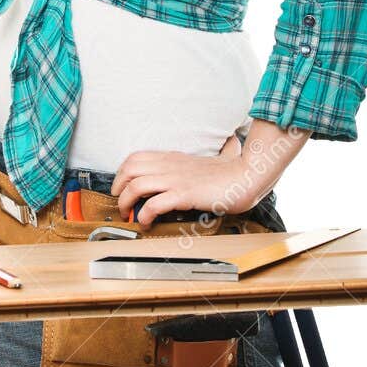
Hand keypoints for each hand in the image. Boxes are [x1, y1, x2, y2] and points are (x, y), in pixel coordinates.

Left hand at [112, 133, 264, 227]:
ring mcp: (177, 179)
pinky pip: (154, 203)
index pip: (136, 158)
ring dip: (126, 202)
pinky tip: (146, 222)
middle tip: (121, 203)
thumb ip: (218, 152)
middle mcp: (171, 166)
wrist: (248, 176)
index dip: (122, 173)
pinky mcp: (184, 194)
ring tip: (129, 215)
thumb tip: (231, 144)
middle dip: (118, 187)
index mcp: (174, 158)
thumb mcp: (218, 158)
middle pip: (129, 168)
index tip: (122, 187)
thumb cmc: (235, 171)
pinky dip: (144, 214)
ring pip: (135, 185)